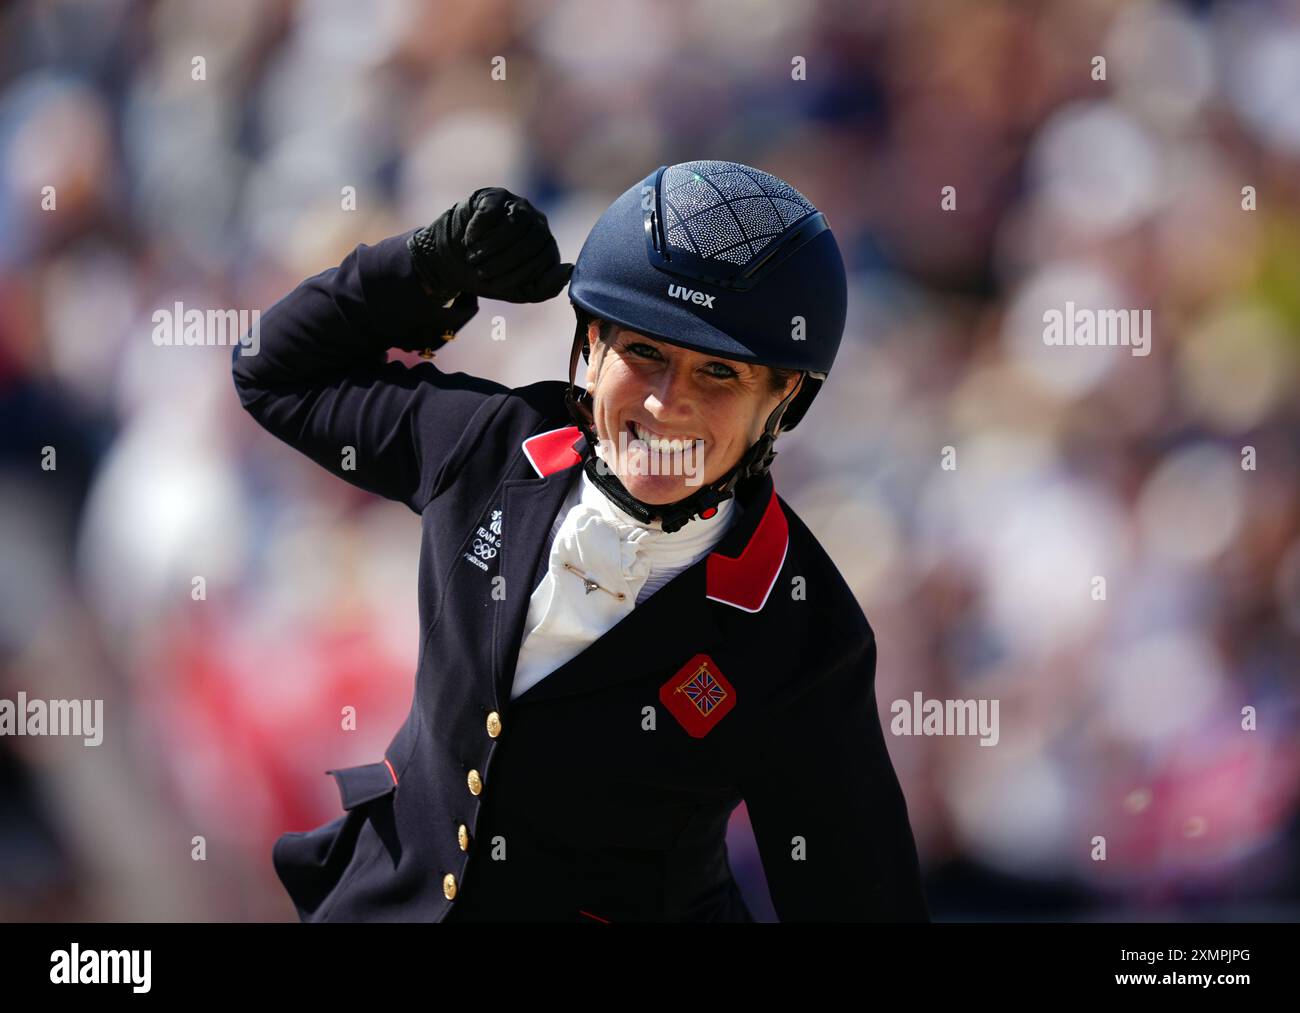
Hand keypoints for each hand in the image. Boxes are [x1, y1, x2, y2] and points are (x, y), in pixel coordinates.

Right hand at [408, 187, 572, 303]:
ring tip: (473, 258)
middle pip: (531, 240)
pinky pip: (493, 209)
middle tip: (481, 272)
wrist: (457, 259)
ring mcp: (517, 205)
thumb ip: (546, 288)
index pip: (545, 258)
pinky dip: (480, 228)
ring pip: (515, 223)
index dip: (519, 274)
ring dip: (492, 245)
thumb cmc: (492, 276)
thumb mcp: (519, 290)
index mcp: (547, 246)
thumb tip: (570, 269)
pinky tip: (469, 239)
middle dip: (504, 261)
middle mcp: (537, 223)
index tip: (495, 285)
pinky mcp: (494, 195)